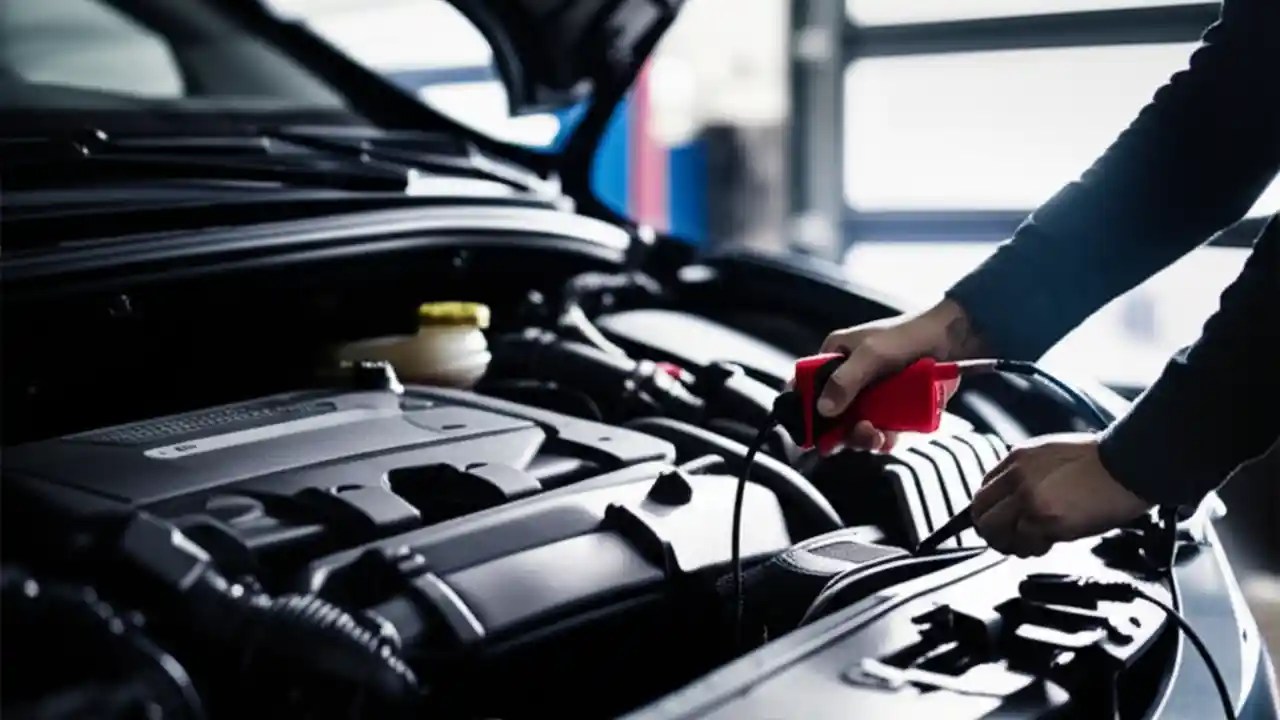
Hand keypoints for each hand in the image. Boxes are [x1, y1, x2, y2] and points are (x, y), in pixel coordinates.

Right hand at [813, 299, 985, 453]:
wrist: (953, 340)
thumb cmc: (908, 336)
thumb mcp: (872, 355)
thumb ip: (845, 381)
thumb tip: (823, 410)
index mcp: (835, 357)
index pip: (807, 385)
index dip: (805, 408)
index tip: (812, 429)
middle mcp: (848, 378)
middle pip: (830, 415)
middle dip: (841, 431)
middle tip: (859, 432)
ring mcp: (870, 396)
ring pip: (855, 427)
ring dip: (863, 438)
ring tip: (878, 437)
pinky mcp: (891, 409)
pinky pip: (880, 431)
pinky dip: (883, 439)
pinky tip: (889, 438)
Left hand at [971, 434, 1152, 556]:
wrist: (1128, 464)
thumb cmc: (1102, 461)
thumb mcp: (1051, 454)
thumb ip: (1027, 473)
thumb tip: (1015, 497)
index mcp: (1017, 459)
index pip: (983, 490)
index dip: (990, 510)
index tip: (997, 521)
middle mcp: (1017, 477)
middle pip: (981, 513)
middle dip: (992, 530)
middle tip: (1007, 539)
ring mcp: (1028, 499)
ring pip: (995, 532)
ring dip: (1009, 543)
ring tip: (1028, 544)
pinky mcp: (1044, 520)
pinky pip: (1022, 544)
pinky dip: (1031, 549)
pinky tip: (1045, 545)